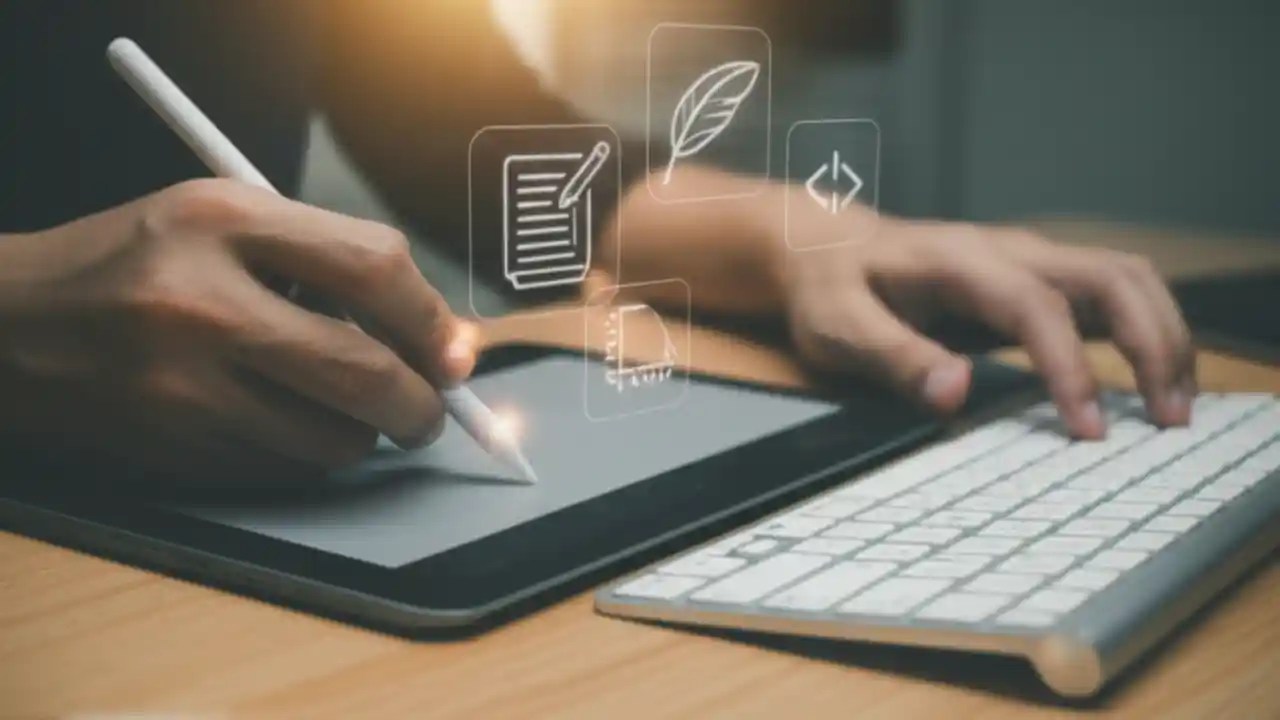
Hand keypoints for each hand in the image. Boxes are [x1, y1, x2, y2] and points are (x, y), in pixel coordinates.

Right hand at [0, 179, 475, 479]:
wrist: (6, 329)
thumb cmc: (129, 265)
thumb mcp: (221, 222)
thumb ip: (329, 262)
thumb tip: (441, 338)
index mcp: (222, 221)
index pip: (373, 267)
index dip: (430, 318)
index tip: (451, 349)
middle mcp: (202, 303)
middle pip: (365, 374)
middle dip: (421, 406)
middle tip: (428, 411)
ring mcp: (182, 386)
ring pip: (332, 442)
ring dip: (359, 437)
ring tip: (336, 410)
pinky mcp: (170, 451)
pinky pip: (283, 473)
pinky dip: (302, 458)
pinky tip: (271, 424)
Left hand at [783, 200, 1194, 437]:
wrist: (826, 246)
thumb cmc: (830, 289)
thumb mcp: (837, 328)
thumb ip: (894, 358)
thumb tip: (955, 393)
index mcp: (960, 262)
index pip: (1037, 307)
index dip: (1070, 367)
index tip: (1089, 430)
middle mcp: (1008, 250)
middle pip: (1111, 276)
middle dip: (1152, 343)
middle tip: (1168, 419)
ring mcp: (1029, 258)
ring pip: (1126, 276)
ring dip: (1164, 333)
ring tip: (1177, 405)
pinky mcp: (1037, 276)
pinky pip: (1112, 290)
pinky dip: (1147, 328)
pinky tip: (1154, 378)